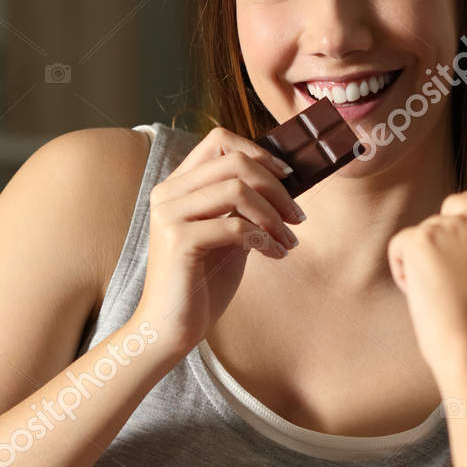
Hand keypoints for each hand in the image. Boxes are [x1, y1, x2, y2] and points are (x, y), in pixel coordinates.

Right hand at [134, 127, 303, 353]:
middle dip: (277, 188)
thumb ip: (244, 205)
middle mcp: (168, 192)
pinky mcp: (178, 241)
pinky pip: (235, 227)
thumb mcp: (229, 233)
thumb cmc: (203, 281)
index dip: (259, 152)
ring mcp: (170, 214)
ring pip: (237, 190)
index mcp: (178, 184)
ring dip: (274, 216)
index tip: (288, 176)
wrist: (172, 327)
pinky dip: (264, 240)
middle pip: (235, 162)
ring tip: (289, 241)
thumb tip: (284, 180)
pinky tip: (275, 255)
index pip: (219, 140)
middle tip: (298, 217)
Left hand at [387, 146, 466, 386]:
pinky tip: (425, 293)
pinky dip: (406, 268)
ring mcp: (452, 224)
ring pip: (432, 226)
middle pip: (458, 198)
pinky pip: (404, 243)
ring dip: (431, 255)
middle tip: (463, 274)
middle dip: (453, 231)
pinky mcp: (421, 239)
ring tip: (449, 292)